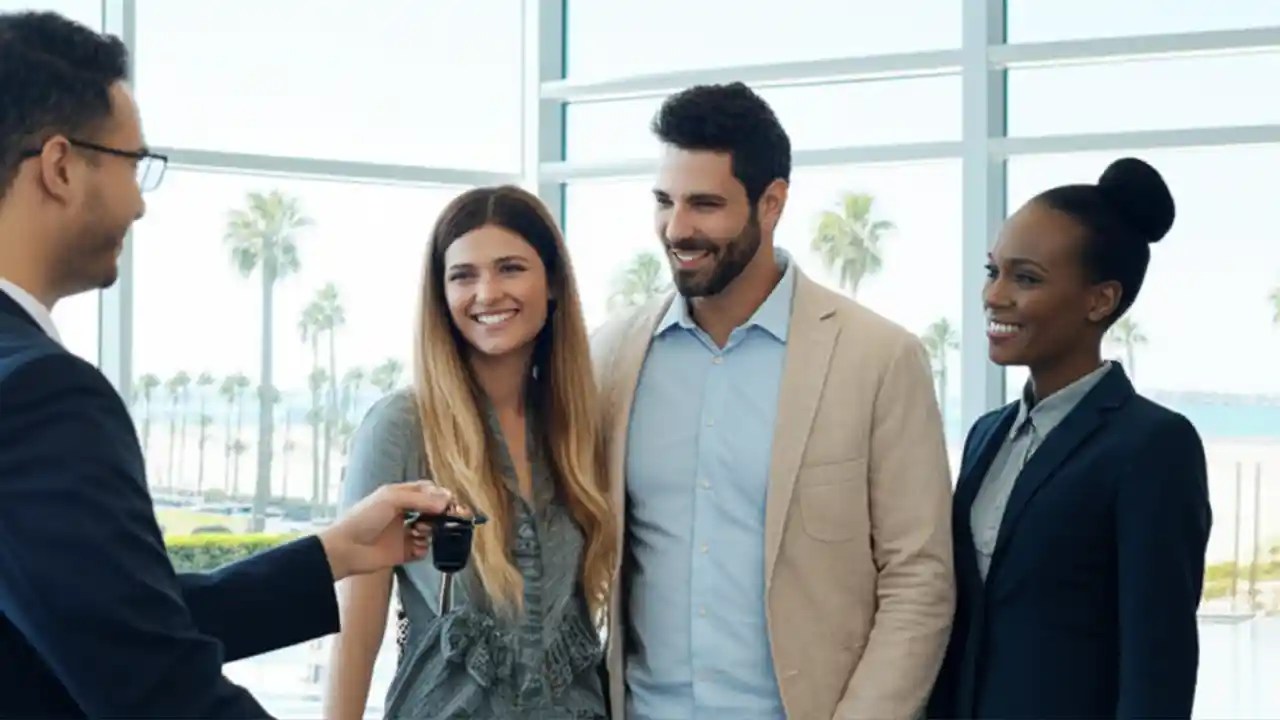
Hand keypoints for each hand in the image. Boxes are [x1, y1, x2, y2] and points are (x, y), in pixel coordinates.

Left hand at [318, 480, 451, 580]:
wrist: (346, 549)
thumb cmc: (362, 519)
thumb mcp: (391, 499)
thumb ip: (420, 499)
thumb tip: (446, 501)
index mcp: (399, 497)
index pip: (426, 491)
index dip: (439, 495)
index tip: (450, 502)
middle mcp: (403, 514)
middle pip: (431, 511)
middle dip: (441, 514)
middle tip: (448, 517)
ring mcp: (403, 533)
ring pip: (430, 531)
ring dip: (430, 530)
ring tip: (420, 531)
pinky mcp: (403, 552)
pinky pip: (423, 550)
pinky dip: (423, 548)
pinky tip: (416, 545)